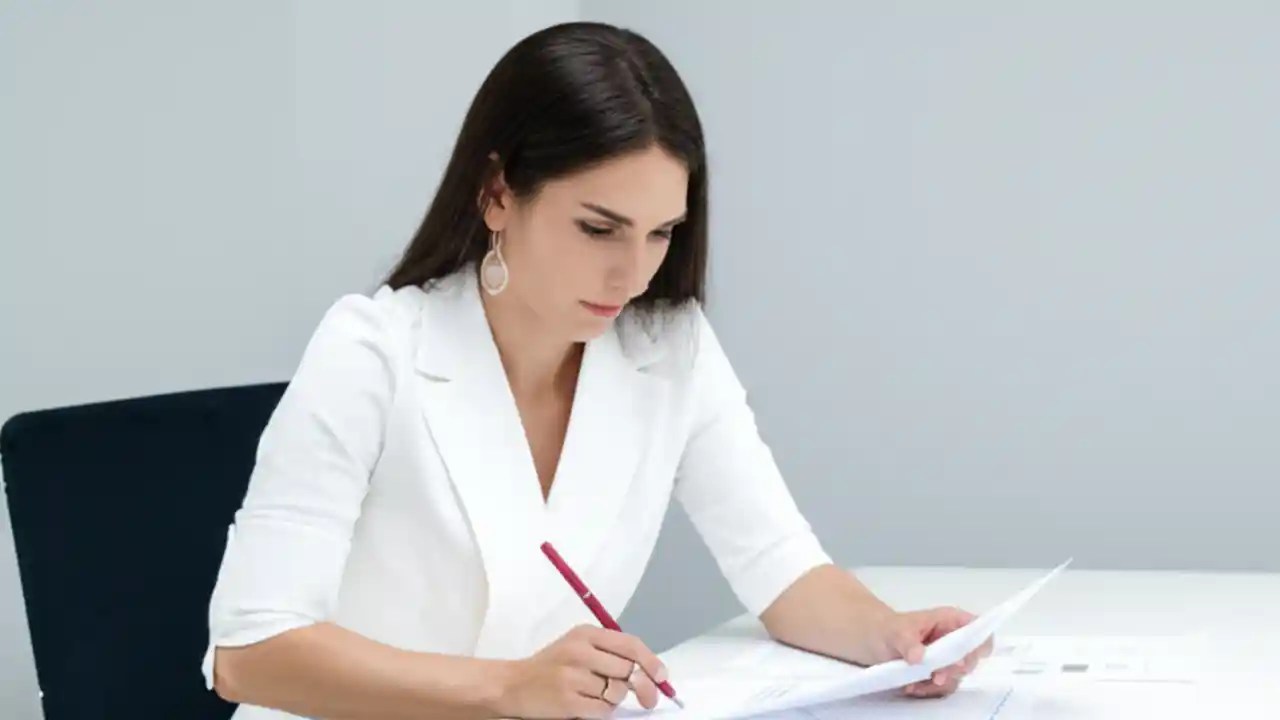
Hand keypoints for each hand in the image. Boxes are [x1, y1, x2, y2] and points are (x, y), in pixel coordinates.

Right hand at [496, 624, 666, 718]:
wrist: (512, 684)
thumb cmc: (551, 667)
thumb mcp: (577, 647)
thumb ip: (609, 653)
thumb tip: (649, 672)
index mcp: (585, 633)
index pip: (630, 645)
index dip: (652, 662)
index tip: (662, 677)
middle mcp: (579, 651)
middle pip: (628, 670)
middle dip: (639, 687)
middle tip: (645, 698)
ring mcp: (572, 676)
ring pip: (617, 692)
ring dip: (614, 699)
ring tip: (596, 695)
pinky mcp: (568, 701)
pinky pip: (603, 711)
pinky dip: (602, 712)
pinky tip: (587, 706)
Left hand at [862, 607, 993, 698]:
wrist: (871, 640)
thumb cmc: (887, 629)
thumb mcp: (894, 632)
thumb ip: (908, 643)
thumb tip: (919, 657)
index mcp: (949, 620)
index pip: (977, 629)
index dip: (977, 645)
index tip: (960, 661)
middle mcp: (952, 639)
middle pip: (970, 658)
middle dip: (953, 670)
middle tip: (936, 676)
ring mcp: (946, 658)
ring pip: (956, 677)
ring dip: (937, 684)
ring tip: (914, 684)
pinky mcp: (937, 673)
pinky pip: (942, 687)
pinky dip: (927, 690)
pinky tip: (911, 687)